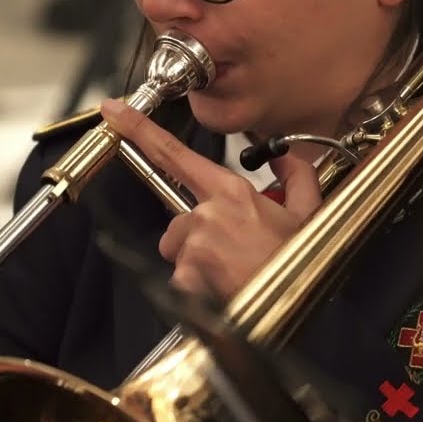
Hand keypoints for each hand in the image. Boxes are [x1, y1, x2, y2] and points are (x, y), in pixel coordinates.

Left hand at [100, 98, 322, 300]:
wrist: (294, 309)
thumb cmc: (299, 265)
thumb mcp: (309, 214)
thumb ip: (295, 175)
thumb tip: (283, 156)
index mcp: (231, 192)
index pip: (174, 154)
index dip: (138, 130)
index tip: (113, 112)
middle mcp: (207, 215)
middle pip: (178, 220)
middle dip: (197, 237)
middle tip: (233, 253)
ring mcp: (193, 246)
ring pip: (178, 251)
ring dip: (197, 263)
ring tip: (231, 273)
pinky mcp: (184, 278)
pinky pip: (180, 280)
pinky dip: (197, 287)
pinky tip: (223, 290)